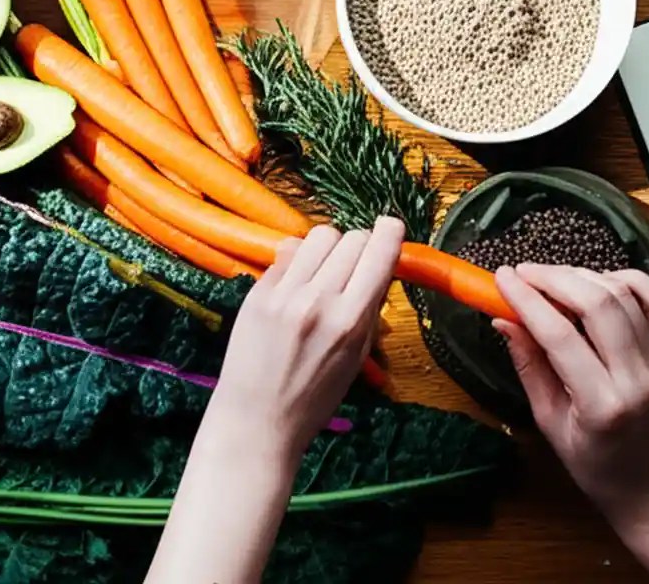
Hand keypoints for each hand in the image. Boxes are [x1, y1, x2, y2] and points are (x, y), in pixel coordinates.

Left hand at [146, 219, 405, 583]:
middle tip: (355, 265)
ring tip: (325, 270)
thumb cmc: (314, 397)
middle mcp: (318, 301)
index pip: (380, 252)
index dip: (390, 234)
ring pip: (320, 236)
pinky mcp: (257, 292)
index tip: (391, 230)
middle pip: (352, 238)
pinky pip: (288, 253)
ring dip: (330, 247)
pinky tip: (298, 282)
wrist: (257, 419)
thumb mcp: (356, 357)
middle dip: (361, 245)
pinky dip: (300, 260)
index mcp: (351, 321)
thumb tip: (377, 264)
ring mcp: (284, 294)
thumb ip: (368, 309)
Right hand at [493, 264, 648, 532]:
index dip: (526, 300)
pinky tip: (598, 283)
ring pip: (625, 294)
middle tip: (522, 272)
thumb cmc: (599, 469)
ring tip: (550, 278)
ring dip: (583, 276)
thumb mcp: (551, 425)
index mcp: (602, 403)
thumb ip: (530, 368)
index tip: (501, 278)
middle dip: (554, 278)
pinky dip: (626, 280)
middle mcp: (637, 375)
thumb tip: (504, 320)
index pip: (560, 335)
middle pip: (598, 303)